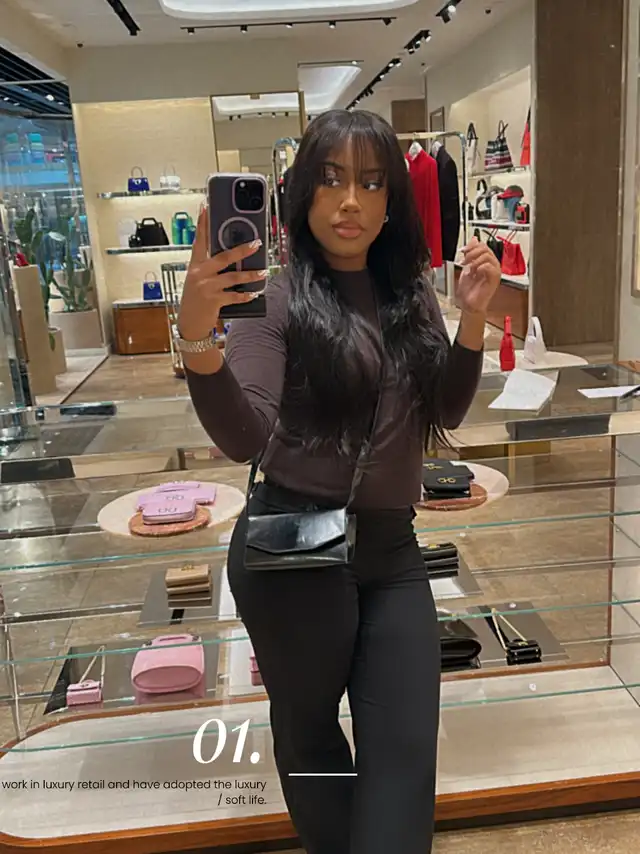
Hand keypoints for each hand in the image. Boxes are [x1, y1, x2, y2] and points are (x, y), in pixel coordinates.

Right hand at [177, 208, 266, 340]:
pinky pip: (234, 296)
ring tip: (263, 271)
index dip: (202, 223)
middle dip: (241, 249)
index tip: (205, 206)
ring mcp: (206, 287)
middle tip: (257, 243)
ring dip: (250, 274)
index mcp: (195, 265)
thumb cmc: (195, 299)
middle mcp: (200, 273)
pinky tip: (255, 293)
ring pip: (232, 277)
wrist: (188, 323)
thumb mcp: (198, 279)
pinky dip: (246, 295)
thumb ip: (210, 267)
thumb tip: (233, 256)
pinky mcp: (213, 301)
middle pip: (223, 257)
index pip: (199, 240)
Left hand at [455, 237, 501, 316]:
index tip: (462, 251)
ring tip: (468, 268)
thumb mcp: (466, 267)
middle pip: (485, 248)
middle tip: (464, 260)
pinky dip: (480, 267)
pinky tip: (475, 273)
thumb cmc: (468, 289)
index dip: (472, 245)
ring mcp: (494, 271)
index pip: (482, 245)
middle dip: (472, 252)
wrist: (468, 304)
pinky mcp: (495, 278)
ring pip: (487, 256)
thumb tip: (474, 239)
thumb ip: (470, 253)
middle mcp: (492, 264)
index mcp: (486, 260)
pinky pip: (490, 266)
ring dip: (475, 260)